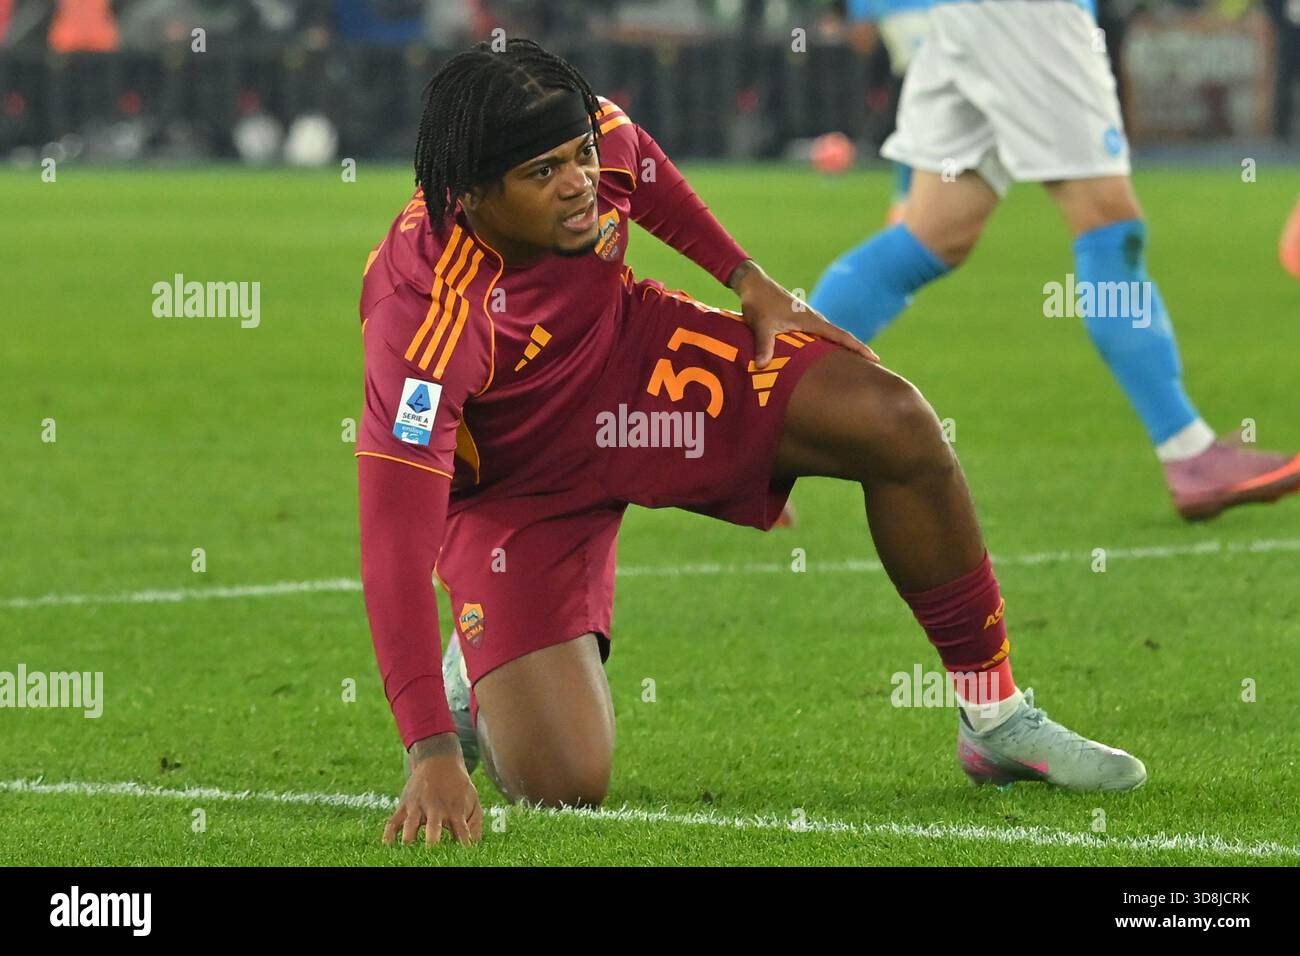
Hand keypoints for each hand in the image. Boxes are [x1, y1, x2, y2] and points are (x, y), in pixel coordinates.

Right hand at [383, 733, 482, 845]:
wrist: (439, 760)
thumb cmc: (458, 786)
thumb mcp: (473, 800)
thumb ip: (474, 824)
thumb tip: (474, 846)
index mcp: (455, 810)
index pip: (461, 832)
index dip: (463, 845)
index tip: (463, 855)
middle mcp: (436, 808)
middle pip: (433, 827)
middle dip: (432, 842)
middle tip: (432, 853)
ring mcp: (418, 806)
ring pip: (410, 825)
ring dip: (409, 839)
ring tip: (408, 853)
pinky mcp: (404, 805)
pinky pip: (393, 822)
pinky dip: (389, 835)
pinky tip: (388, 847)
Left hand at [728, 260, 878, 368]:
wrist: (753, 284)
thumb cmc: (759, 303)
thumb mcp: (761, 325)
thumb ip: (764, 345)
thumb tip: (763, 365)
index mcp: (811, 320)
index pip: (841, 336)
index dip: (858, 348)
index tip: (874, 358)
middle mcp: (814, 319)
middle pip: (841, 336)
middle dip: (857, 349)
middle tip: (873, 364)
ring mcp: (808, 318)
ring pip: (831, 334)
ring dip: (844, 345)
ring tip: (856, 361)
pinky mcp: (800, 319)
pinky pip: (820, 333)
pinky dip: (829, 342)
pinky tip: (828, 352)